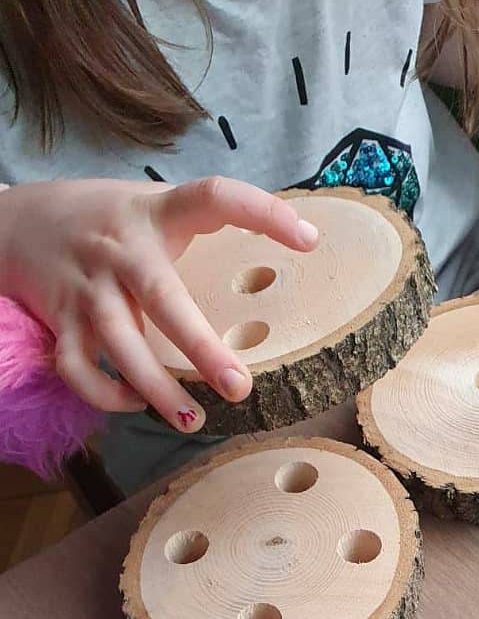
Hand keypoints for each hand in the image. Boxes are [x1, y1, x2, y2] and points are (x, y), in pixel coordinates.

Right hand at [0, 177, 318, 431]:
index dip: (262, 213)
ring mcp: (88, 288)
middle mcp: (121, 251)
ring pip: (120, 345)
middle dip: (202, 349)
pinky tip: (137, 404)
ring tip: (195, 420)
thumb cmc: (105, 220)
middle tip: (240, 387)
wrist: (10, 220)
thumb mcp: (151, 206)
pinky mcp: (60, 320)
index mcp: (155, 214)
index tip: (309, 240)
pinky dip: (107, 395)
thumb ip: (199, 224)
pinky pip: (79, 369)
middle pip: (164, 300)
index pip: (214, 197)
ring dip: (157, 390)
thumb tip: (289, 243)